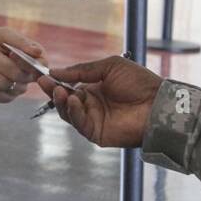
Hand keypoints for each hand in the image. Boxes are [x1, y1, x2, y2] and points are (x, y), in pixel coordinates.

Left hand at [0, 27, 44, 102]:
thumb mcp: (2, 34)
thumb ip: (20, 41)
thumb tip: (38, 51)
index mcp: (32, 57)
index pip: (42, 65)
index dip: (28, 62)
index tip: (11, 53)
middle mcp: (26, 74)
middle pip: (21, 76)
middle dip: (2, 63)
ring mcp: (14, 88)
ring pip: (6, 85)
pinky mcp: (0, 97)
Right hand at [37, 56, 161, 147]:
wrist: (156, 103)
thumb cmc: (138, 82)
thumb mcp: (108, 67)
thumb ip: (82, 70)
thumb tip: (56, 72)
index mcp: (94, 89)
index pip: (68, 86)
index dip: (56, 81)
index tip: (44, 74)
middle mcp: (92, 105)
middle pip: (65, 100)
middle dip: (53, 91)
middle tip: (44, 82)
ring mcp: (93, 120)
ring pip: (68, 113)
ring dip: (62, 101)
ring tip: (59, 90)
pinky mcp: (97, 133)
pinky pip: (80, 123)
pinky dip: (74, 112)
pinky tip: (74, 101)